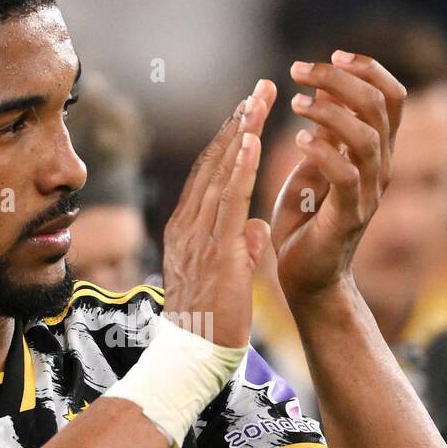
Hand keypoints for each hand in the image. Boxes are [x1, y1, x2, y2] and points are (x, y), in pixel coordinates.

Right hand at [163, 78, 277, 346]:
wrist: (192, 358)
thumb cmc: (211, 323)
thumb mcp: (227, 276)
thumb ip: (240, 246)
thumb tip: (256, 227)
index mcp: (187, 230)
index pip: (210, 175)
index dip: (230, 140)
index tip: (248, 111)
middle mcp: (187, 226)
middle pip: (213, 164)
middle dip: (237, 123)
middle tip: (259, 88)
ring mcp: (197, 237)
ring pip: (219, 173)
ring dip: (239, 133)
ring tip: (258, 100)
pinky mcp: (214, 251)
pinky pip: (227, 201)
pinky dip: (237, 167)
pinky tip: (250, 140)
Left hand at [269, 50, 405, 303]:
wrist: (306, 279)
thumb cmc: (306, 221)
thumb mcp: (315, 164)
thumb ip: (326, 130)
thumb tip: (325, 85)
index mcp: (375, 153)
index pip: (392, 97)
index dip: (369, 68)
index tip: (333, 54)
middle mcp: (380, 170)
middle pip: (381, 107)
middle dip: (341, 79)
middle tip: (299, 71)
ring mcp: (368, 194)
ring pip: (367, 138)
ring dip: (330, 113)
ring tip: (296, 104)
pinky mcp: (348, 218)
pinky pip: (347, 176)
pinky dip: (324, 153)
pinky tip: (299, 142)